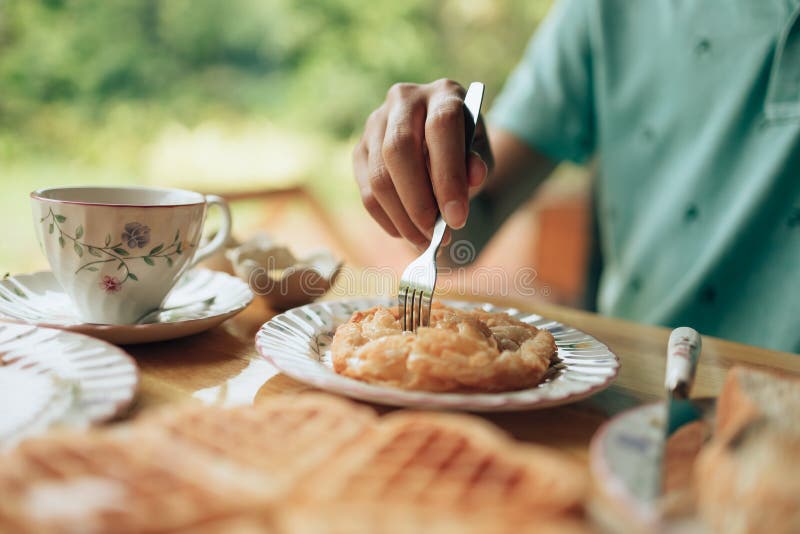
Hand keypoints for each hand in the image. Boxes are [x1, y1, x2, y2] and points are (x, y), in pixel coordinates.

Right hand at [353, 79, 490, 247]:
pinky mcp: (360, 149)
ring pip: (378, 177)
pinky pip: (366, 193)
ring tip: (426, 241)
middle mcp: (404, 99)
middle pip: (399, 151)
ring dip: (402, 218)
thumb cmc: (466, 151)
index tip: (457, 218)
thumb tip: (474, 177)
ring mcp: (375, 123)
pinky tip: (408, 233)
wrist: (442, 144)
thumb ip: (479, 165)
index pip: (441, 126)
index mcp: (443, 93)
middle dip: (418, 202)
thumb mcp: (482, 156)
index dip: (448, 175)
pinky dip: (388, 220)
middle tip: (435, 235)